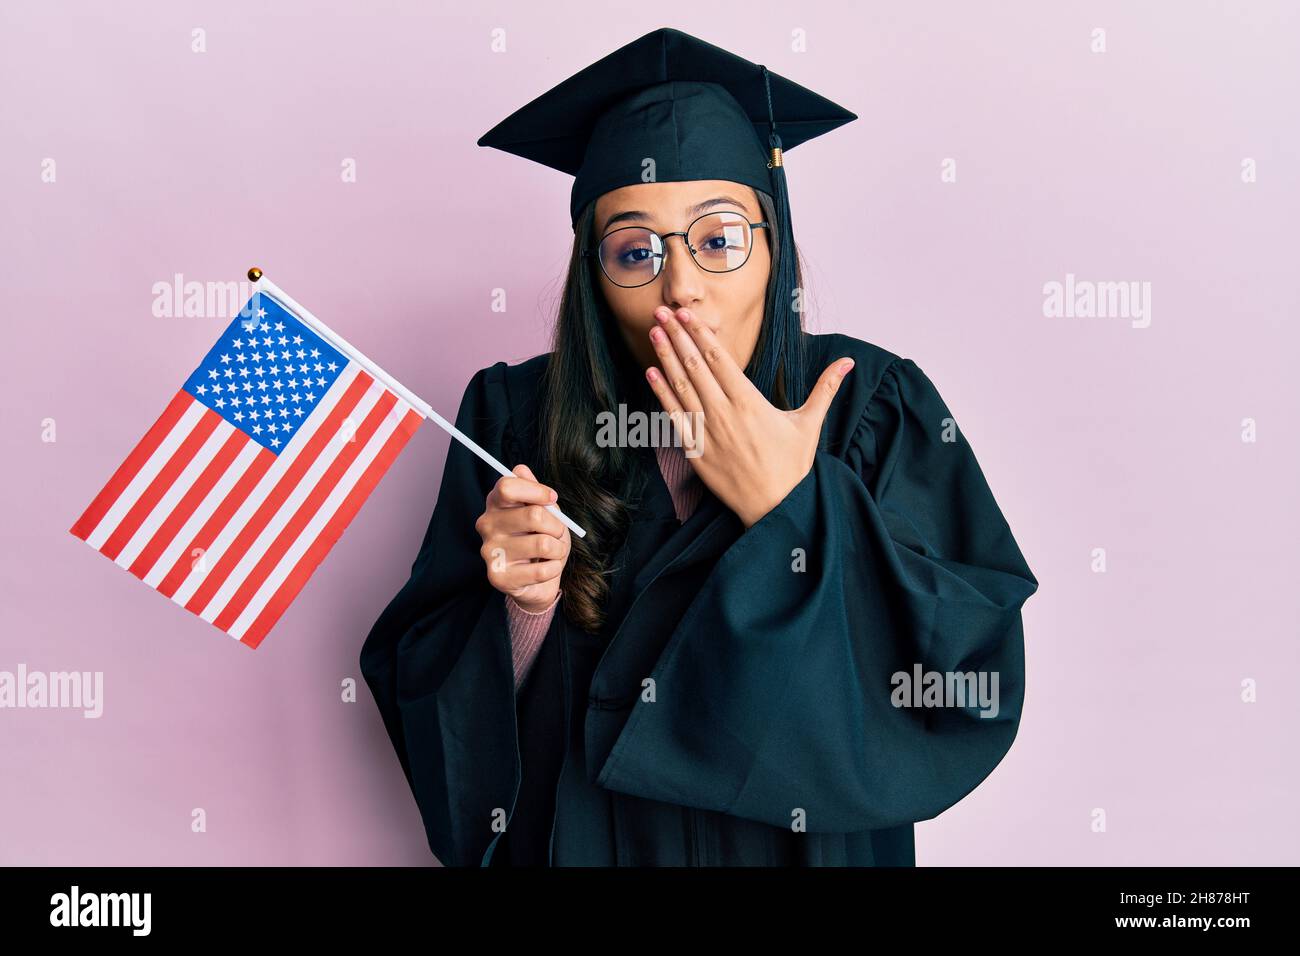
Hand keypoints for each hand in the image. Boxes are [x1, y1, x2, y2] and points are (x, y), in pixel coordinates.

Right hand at [475, 464, 570, 611]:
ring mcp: (490, 552)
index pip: (508, 486)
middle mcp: (487, 525)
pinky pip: (542, 570)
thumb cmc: (540, 540)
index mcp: (495, 504)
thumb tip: (521, 470)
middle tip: (557, 533)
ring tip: (553, 553)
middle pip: (534, 515)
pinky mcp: (498, 577)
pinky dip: (554, 569)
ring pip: (543, 544)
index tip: (552, 499)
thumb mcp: (544, 512)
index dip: (537, 491)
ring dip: (558, 549)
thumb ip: (534, 491)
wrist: (538, 580)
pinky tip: (546, 569)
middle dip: (557, 526)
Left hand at [644, 306, 854, 527]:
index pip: (720, 359)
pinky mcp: (695, 451)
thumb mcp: (810, 424)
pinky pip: (674, 417)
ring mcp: (707, 432)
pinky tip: (651, 373)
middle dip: (677, 336)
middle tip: (661, 311)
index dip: (700, 333)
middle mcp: (724, 413)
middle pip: (696, 366)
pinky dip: (661, 394)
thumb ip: (826, 388)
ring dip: (665, 357)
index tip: (686, 314)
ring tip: (653, 332)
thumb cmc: (792, 466)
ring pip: (681, 387)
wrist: (774, 507)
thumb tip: (847, 361)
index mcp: (750, 402)